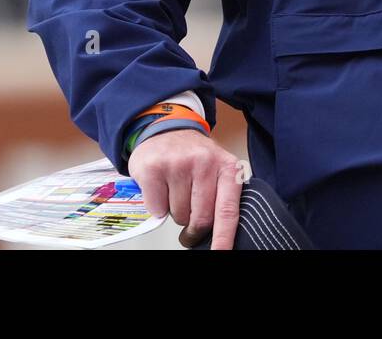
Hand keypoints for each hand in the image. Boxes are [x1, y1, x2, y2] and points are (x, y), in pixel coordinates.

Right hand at [128, 128, 243, 248]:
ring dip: (175, 213)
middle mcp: (205, 163)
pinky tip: (161, 190)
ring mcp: (178, 164)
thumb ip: (222, 197)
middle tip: (190, 227)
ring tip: (176, 193)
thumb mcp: (218, 169)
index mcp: (227, 167)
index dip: (224, 238)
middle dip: (194, 230)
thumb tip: (219, 236)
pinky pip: (157, 209)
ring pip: (178, 215)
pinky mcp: (154, 168)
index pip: (228, 211)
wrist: (166, 128)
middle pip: (201, 219)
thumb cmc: (194, 156)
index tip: (221, 254)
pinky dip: (158, 208)